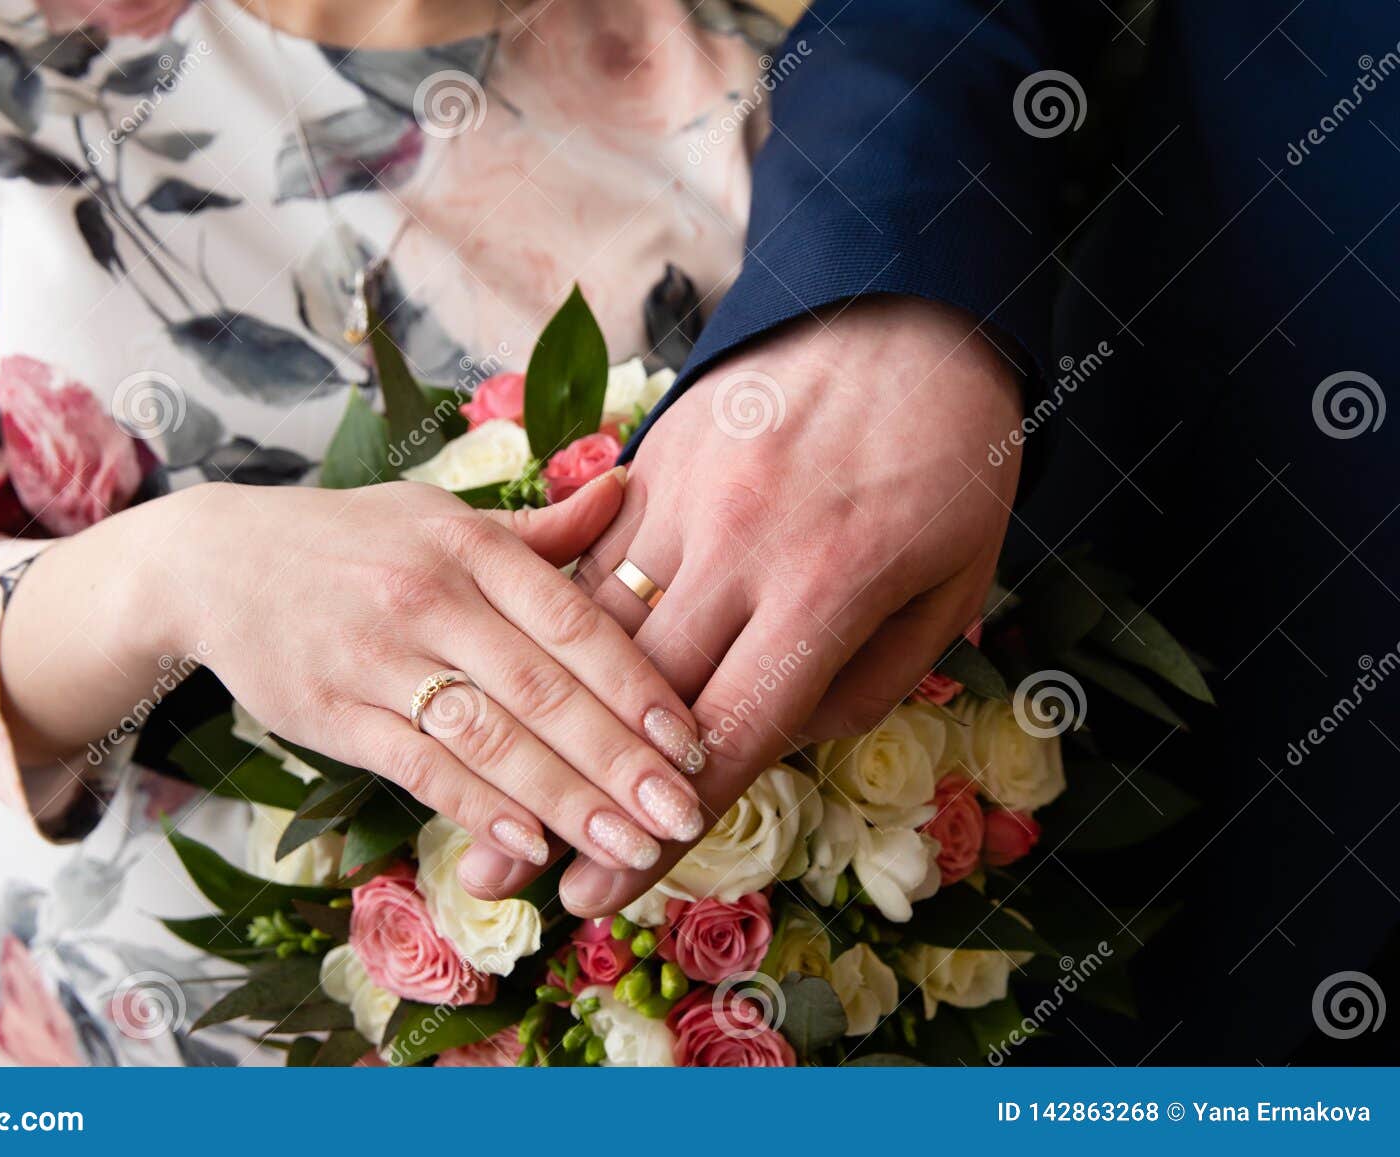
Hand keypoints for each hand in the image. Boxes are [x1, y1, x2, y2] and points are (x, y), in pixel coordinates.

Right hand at [5, 470, 704, 871]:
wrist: (215, 563)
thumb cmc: (352, 540)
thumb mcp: (443, 515)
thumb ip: (540, 528)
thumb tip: (628, 487)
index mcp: (468, 545)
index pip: (572, 621)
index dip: (637, 685)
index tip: (691, 741)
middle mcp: (428, 598)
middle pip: (542, 691)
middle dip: (621, 761)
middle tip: (684, 815)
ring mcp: (377, 659)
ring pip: (488, 739)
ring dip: (566, 801)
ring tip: (629, 847)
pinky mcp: (332, 714)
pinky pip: (418, 767)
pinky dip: (477, 809)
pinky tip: (531, 847)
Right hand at [456, 296, 1021, 912]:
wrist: (910, 295)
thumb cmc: (951, 451)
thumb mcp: (956, 579)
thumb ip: (871, 677)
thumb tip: (781, 736)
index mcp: (828, 583)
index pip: (731, 732)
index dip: (666, 827)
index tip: (610, 891)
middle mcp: (739, 544)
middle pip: (641, 698)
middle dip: (581, 799)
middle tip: (524, 880)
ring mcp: (683, 494)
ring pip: (595, 631)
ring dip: (544, 729)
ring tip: (495, 802)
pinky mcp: (652, 458)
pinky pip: (589, 558)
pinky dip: (555, 633)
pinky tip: (518, 689)